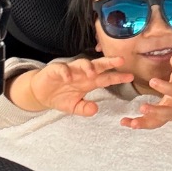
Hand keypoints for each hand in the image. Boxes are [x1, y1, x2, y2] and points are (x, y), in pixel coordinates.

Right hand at [9, 57, 132, 115]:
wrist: (41, 94)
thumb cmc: (60, 97)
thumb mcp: (74, 107)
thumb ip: (84, 109)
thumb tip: (95, 109)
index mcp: (88, 82)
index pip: (106, 78)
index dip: (118, 77)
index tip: (130, 76)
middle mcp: (81, 73)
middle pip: (98, 65)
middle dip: (109, 62)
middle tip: (120, 61)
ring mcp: (70, 70)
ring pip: (81, 63)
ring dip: (88, 66)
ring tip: (92, 72)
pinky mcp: (56, 70)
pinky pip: (62, 69)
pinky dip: (65, 71)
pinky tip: (68, 77)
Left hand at [122, 52, 171, 129]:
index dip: (164, 86)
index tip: (152, 81)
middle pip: (166, 111)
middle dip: (155, 111)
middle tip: (142, 108)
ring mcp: (168, 114)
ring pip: (158, 121)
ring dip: (144, 123)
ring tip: (132, 123)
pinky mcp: (161, 119)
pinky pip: (150, 123)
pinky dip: (138, 124)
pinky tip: (125, 122)